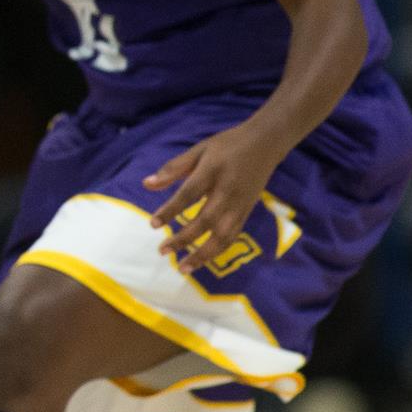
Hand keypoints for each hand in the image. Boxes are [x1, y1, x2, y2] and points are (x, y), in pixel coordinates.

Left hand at [144, 125, 280, 274]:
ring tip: (183, 267)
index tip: (153, 224)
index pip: (189, 194)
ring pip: (223, 235)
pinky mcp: (247, 212)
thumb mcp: (198, 149)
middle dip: (184, 239)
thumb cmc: (226, 146)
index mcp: (212, 171)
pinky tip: (202, 260)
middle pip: (205, 220)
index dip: (171, 210)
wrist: (265, 143)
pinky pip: (233, 236)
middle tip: (162, 251)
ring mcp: (240, 204)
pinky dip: (217, 251)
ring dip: (203, 254)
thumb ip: (173, 168)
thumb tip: (146, 184)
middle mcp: (228, 191)